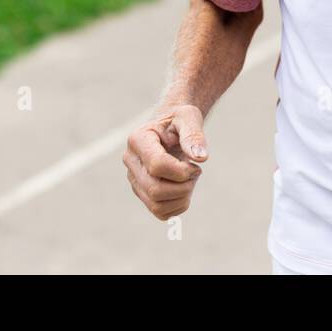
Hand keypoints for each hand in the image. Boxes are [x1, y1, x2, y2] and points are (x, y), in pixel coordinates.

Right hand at [123, 104, 207, 219]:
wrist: (170, 129)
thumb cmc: (178, 121)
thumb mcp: (188, 117)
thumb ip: (193, 134)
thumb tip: (200, 158)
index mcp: (138, 140)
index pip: (157, 165)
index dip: (182, 171)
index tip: (196, 164)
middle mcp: (131, 161)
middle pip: (155, 189)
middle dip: (183, 186)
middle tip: (196, 172)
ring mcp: (135, 179)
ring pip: (157, 205)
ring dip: (182, 196)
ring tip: (190, 179)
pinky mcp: (143, 193)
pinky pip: (161, 212)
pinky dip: (179, 205)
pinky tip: (185, 188)